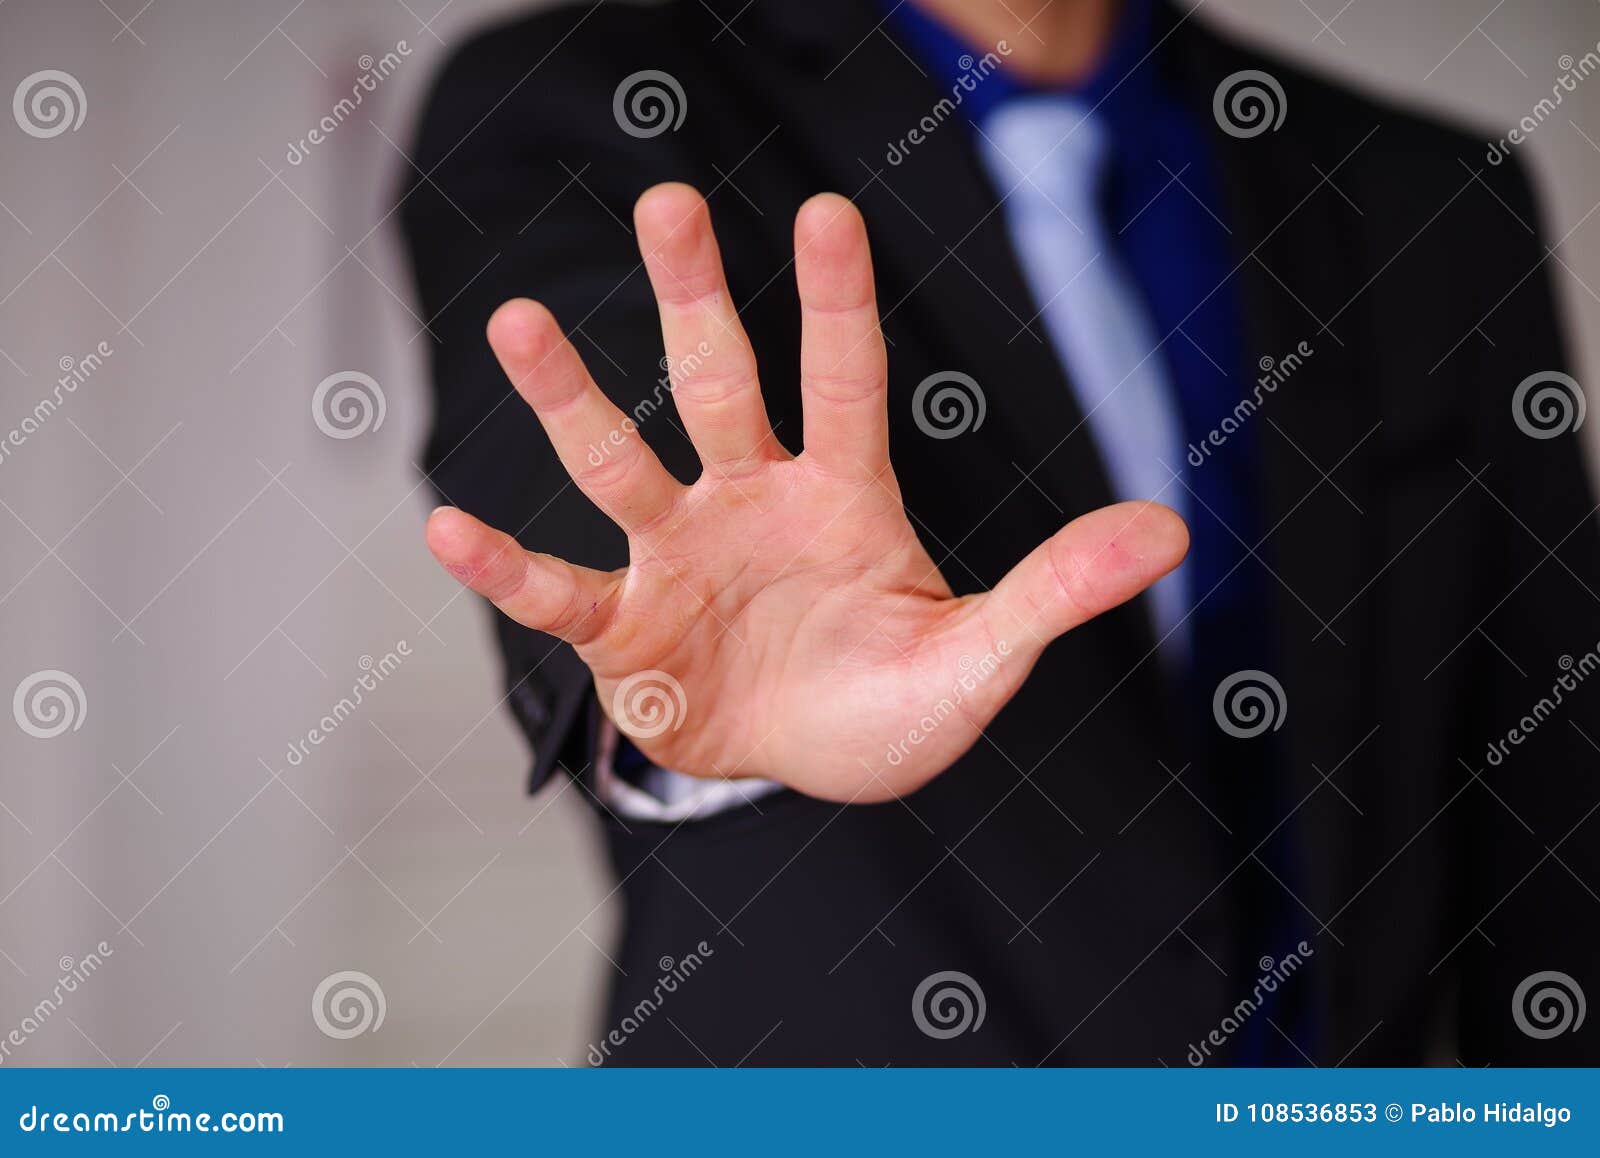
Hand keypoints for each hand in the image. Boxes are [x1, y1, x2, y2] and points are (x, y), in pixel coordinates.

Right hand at [425, 183, 1186, 802]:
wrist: (811, 758)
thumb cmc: (894, 700)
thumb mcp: (981, 657)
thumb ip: (1054, 591)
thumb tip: (1171, 531)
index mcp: (842, 497)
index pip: (844, 383)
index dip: (839, 304)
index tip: (828, 212)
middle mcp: (750, 503)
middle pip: (719, 387)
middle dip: (695, 298)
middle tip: (667, 199)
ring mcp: (679, 558)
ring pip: (621, 464)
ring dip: (572, 399)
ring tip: (516, 320)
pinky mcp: (625, 632)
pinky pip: (561, 593)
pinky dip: (507, 568)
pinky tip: (447, 530)